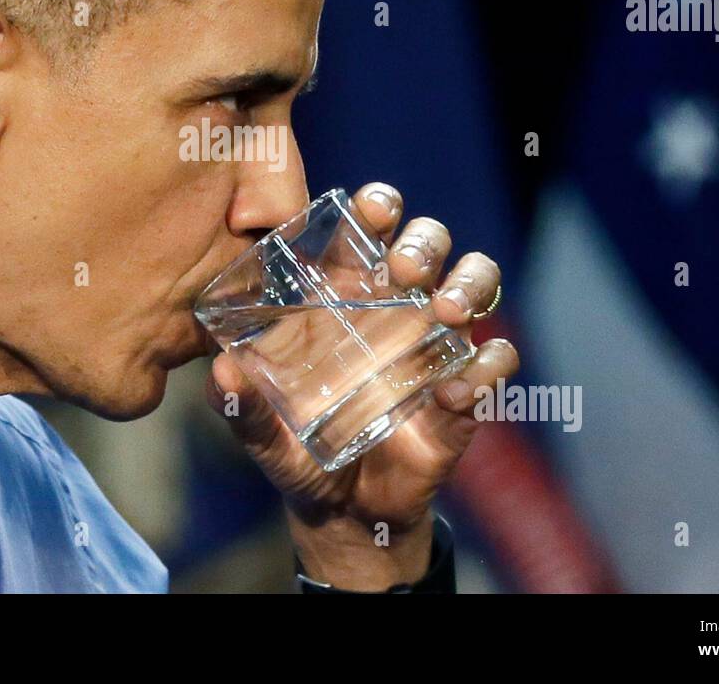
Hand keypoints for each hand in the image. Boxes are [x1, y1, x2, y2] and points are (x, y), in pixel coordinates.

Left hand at [204, 182, 519, 589]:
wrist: (342, 513)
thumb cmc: (296, 449)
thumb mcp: (260, 430)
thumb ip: (239, 404)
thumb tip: (222, 373)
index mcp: (346, 296)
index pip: (371, 229)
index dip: (378, 205)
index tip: (372, 208)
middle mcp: (397, 307)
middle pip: (430, 241)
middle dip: (425, 241)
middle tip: (405, 269)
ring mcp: (436, 344)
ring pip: (478, 280)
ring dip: (470, 284)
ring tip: (447, 312)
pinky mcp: (466, 391)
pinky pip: (495, 360)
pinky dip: (485, 366)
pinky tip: (455, 389)